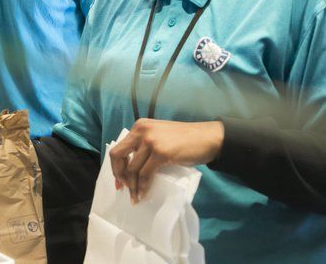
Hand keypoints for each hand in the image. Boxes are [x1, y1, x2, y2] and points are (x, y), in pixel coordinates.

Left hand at [109, 118, 223, 203]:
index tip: (119, 180)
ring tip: (136, 197)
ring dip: (133, 186)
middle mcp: (142, 131)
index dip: (116, 166)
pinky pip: (145, 174)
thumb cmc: (187, 140)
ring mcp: (151, 141)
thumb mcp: (160, 137)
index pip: (119, 147)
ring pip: (132, 169)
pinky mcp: (161, 152)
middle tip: (123, 189)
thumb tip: (132, 169)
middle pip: (118, 156)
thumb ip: (145, 146)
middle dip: (119, 175)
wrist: (209, 138)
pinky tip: (144, 194)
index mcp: (139, 127)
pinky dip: (143, 186)